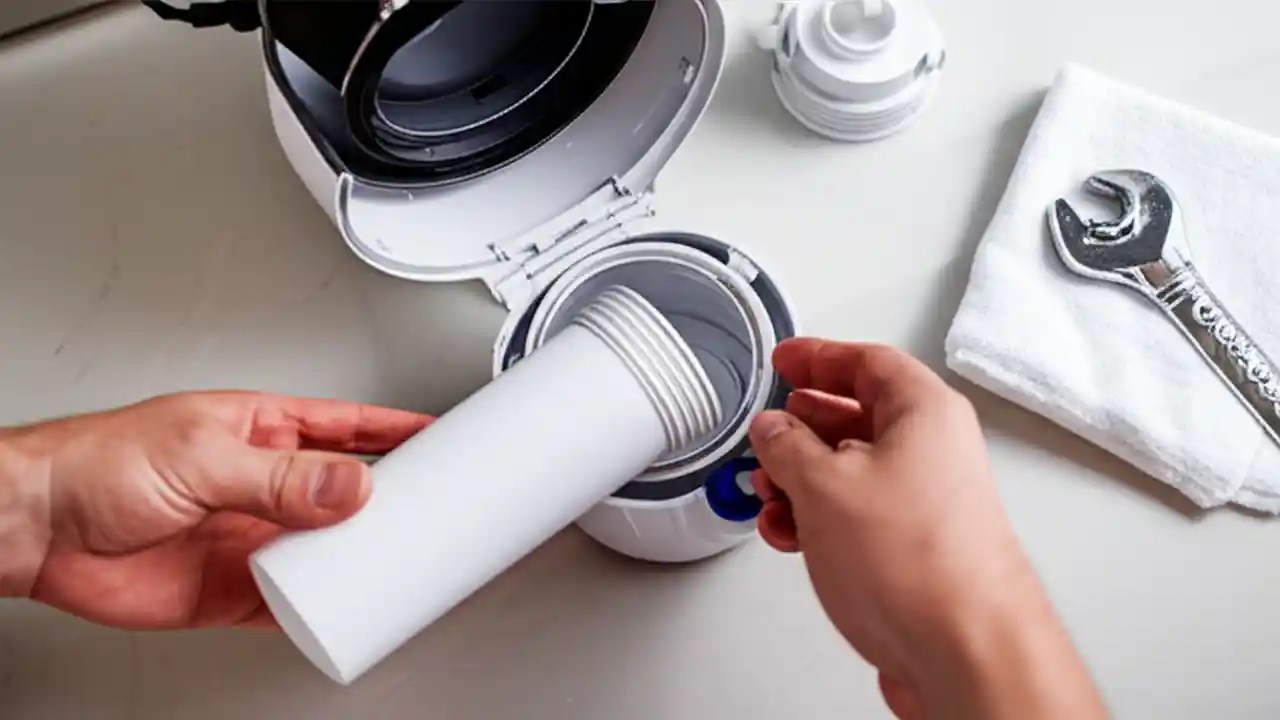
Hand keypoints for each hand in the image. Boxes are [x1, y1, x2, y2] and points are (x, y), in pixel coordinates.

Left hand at [0, 392, 430, 628]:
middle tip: (431, 512)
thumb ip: (280, 477)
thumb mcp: (203, 456)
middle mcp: (264, 483)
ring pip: (328, 549)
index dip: (396, 431)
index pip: (348, 427)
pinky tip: (341, 609)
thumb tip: (350, 487)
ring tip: (397, 564)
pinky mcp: (234, 588)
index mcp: (263, 430)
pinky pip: (294, 602)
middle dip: (390, 501)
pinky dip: (321, 609)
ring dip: (360, 558)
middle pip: (348, 492)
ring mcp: (253, 536)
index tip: (439, 437)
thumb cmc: (100, 464)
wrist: (38, 529)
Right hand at [748, 339, 1104, 719]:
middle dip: (802, 427)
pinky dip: (821, 518)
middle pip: (858, 416)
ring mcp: (928, 501)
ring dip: (803, 480)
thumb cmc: (919, 563)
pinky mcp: (917, 546)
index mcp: (924, 412)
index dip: (818, 356)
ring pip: (853, 470)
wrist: (965, 649)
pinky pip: (860, 514)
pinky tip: (794, 534)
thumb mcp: (823, 484)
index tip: (785, 358)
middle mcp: (934, 451)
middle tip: (768, 432)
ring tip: (771, 494)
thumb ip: (786, 445)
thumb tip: (772, 428)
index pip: (867, 360)